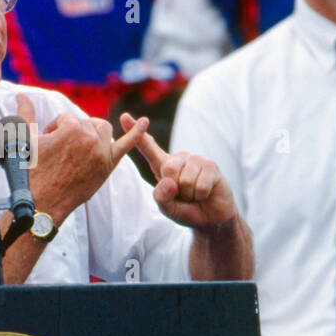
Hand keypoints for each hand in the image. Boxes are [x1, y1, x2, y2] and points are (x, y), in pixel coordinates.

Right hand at [17, 94, 147, 221]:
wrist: (40, 204)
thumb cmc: (31, 172)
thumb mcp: (25, 140)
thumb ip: (25, 114)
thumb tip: (22, 96)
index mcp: (71, 129)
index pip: (66, 119)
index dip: (54, 130)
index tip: (47, 145)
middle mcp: (90, 139)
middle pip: (85, 123)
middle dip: (73, 132)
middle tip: (60, 150)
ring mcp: (102, 153)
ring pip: (103, 131)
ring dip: (93, 133)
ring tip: (80, 145)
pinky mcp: (108, 166)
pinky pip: (127, 145)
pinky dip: (137, 133)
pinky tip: (145, 122)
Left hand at [122, 112, 238, 229]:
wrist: (210, 218)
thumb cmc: (186, 210)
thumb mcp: (167, 208)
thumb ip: (161, 197)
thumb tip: (168, 181)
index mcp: (163, 166)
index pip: (148, 147)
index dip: (137, 133)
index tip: (124, 117)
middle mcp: (178, 159)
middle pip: (168, 168)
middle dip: (175, 189)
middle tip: (183, 195)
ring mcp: (195, 160)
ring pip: (185, 179)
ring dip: (190, 194)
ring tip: (195, 195)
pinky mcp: (211, 165)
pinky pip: (200, 184)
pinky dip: (201, 194)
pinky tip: (205, 193)